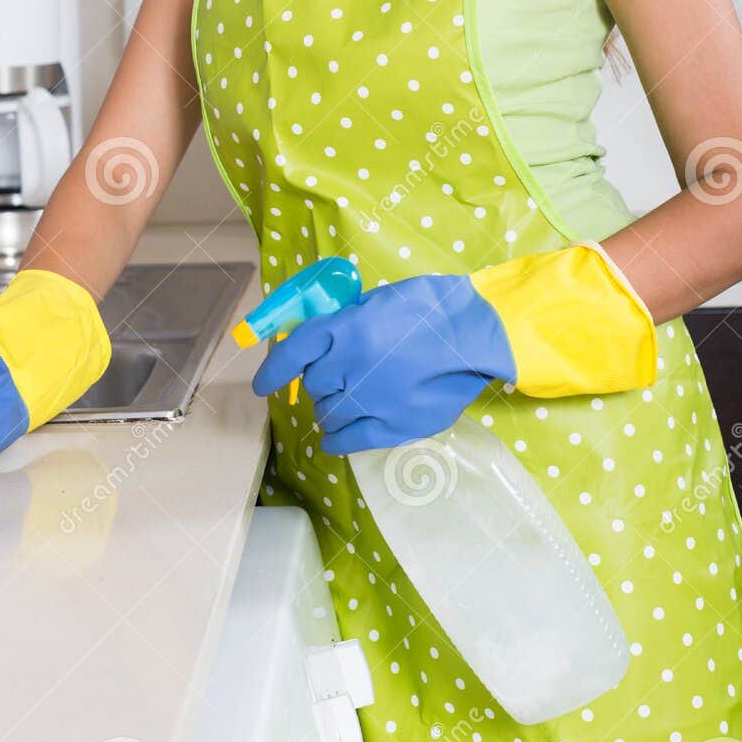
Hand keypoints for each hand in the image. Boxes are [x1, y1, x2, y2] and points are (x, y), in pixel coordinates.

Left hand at [252, 273, 515, 453]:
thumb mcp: (379, 300)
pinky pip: (349, 441)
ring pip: (329, 414)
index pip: (294, 351)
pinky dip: (337, 439)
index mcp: (346, 329)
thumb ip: (347, 321)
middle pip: (315, 384)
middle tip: (336, 376)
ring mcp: (372, 400)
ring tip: (346, 401)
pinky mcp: (395, 425)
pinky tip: (337, 437)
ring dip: (330, 408)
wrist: (478, 331)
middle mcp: (352, 366)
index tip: (263, 383)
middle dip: (320, 381)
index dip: (273, 369)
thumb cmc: (432, 307)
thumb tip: (323, 340)